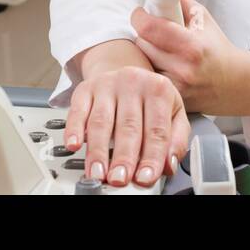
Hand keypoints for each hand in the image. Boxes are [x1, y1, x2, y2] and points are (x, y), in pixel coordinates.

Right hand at [63, 66, 189, 188]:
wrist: (123, 70)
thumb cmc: (149, 99)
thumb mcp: (173, 113)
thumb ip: (176, 141)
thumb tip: (169, 166)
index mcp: (159, 90)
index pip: (157, 130)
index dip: (151, 157)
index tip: (145, 178)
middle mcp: (133, 83)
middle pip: (128, 127)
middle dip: (123, 157)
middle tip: (120, 179)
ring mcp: (107, 84)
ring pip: (101, 122)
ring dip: (98, 151)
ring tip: (98, 173)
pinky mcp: (85, 88)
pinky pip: (77, 111)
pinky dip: (74, 129)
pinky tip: (74, 145)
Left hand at [131, 0, 248, 113]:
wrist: (235, 82)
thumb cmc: (217, 49)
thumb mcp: (203, 18)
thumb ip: (180, 1)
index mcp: (192, 46)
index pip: (149, 28)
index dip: (140, 17)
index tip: (140, 14)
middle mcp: (182, 69)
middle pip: (141, 45)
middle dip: (143, 36)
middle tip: (152, 34)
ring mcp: (176, 88)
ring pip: (141, 64)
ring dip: (145, 56)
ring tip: (158, 53)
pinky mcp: (172, 101)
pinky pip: (149, 81)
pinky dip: (151, 73)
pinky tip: (162, 69)